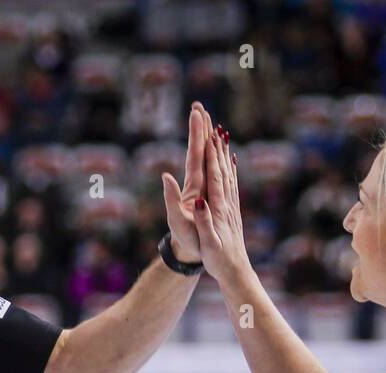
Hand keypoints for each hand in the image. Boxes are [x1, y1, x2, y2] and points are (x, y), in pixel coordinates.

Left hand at [160, 101, 209, 264]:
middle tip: (199, 106)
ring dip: (207, 139)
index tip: (197, 113)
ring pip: (206, 158)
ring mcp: (203, 189)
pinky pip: (214, 170)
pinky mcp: (208, 195)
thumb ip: (170, 200)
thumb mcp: (176, 221)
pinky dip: (217, 157)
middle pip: (198, 151)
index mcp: (193, 188)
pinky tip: (220, 149)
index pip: (194, 155)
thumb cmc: (185, 241)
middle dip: (200, 129)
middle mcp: (197, 185)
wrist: (187, 253)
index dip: (196, 135)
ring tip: (210, 120)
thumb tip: (165, 176)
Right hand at [189, 108, 251, 289]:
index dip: (211, 155)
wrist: (236, 272)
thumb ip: (203, 221)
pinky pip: (231, 184)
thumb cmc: (219, 260)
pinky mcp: (232, 211)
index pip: (215, 176)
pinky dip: (230, 169)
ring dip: (224, 153)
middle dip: (217, 146)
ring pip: (228, 173)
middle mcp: (228, 203)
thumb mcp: (208, 243)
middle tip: (212, 123)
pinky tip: (231, 160)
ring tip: (221, 134)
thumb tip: (198, 201)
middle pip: (222, 168)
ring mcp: (232, 206)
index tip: (208, 134)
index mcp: (219, 208)